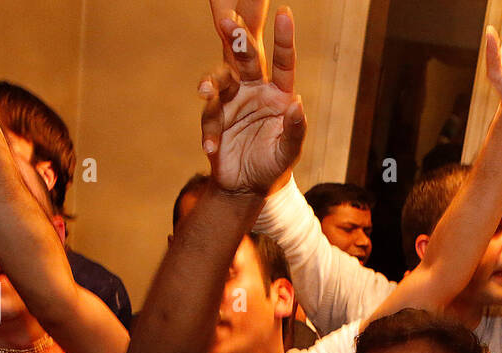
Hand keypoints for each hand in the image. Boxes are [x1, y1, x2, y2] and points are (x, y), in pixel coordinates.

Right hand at [200, 6, 306, 194]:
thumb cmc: (273, 164)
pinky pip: (209, 120)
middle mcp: (253, 90)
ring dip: (211, 82)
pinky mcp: (214, 120)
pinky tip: (211, 147)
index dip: (283, 40)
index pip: (283, 63)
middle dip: (236, 39)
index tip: (285, 14)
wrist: (247, 187)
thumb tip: (297, 105)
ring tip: (204, 91)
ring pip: (219, 81)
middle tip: (228, 23)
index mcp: (278, 93)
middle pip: (244, 59)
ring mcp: (231, 102)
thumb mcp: (288, 152)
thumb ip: (294, 130)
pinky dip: (209, 134)